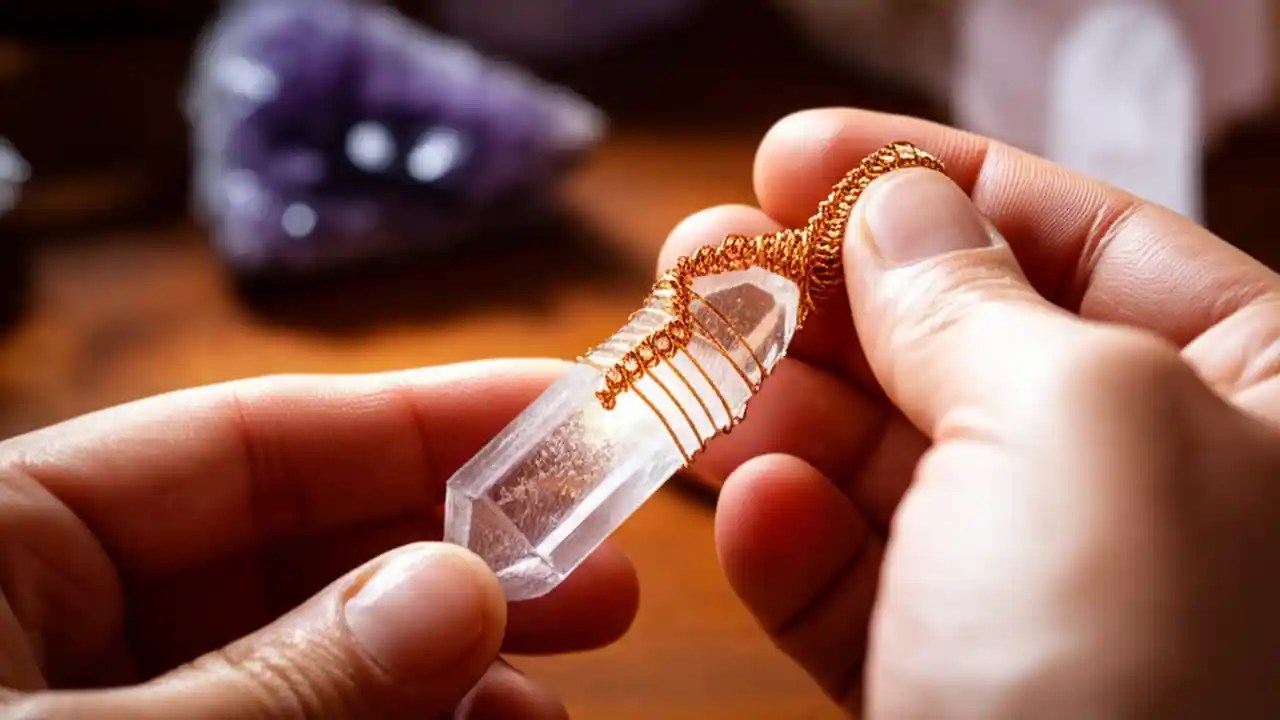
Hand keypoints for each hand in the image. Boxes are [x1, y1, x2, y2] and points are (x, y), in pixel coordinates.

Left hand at [0, 360, 637, 717]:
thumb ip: (278, 689)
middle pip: (296, 548)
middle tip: (595, 569)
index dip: (412, 419)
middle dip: (453, 552)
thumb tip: (458, 589)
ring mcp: (111, 712)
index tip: (554, 415)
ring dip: (442, 670)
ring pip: (310, 656)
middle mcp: (52, 622)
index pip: (240, 444)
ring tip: (554, 694)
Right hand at [661, 110, 1279, 715]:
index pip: (1083, 240)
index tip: (799, 157)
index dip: (934, 183)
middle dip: (823, 297)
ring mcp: (1048, 603)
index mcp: (1261, 399)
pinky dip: (794, 542)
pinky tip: (751, 506)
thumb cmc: (1152, 677)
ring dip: (779, 412)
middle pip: (962, 348)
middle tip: (703, 258)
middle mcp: (1157, 496)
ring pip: (890, 469)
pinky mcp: (955, 693)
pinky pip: (861, 587)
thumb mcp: (1075, 423)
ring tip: (683, 364)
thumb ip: (974, 297)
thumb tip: (899, 208)